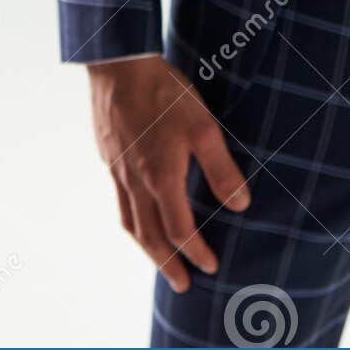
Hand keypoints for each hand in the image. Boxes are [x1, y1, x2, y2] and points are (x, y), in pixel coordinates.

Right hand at [87, 54, 250, 292]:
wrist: (119, 65)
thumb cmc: (165, 93)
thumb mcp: (204, 127)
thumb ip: (221, 169)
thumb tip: (241, 205)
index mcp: (161, 179)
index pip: (179, 231)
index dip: (197, 253)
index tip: (211, 267)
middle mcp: (135, 183)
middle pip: (149, 238)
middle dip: (168, 265)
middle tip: (182, 285)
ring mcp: (117, 171)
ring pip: (130, 223)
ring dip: (147, 248)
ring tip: (160, 259)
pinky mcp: (108, 157)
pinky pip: (119, 201)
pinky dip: (132, 220)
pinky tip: (140, 214)